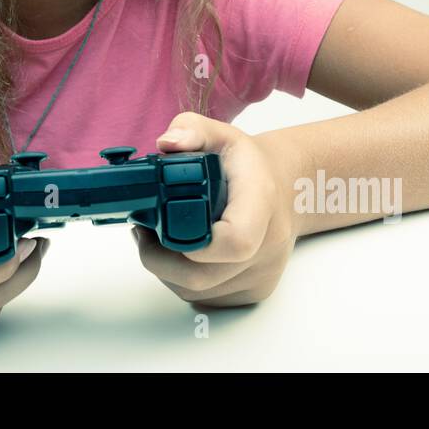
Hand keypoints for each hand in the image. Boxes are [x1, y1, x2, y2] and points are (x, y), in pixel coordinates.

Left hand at [133, 112, 299, 306]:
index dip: (194, 244)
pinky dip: (183, 282)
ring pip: (199, 291)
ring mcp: (263, 272)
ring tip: (156, 241)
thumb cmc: (246, 165)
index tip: (163, 227)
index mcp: (259, 201)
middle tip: (142, 233)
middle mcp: (268, 243)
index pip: (235, 240)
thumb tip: (166, 144)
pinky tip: (177, 256)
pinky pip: (208, 298)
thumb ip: (190, 130)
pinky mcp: (255, 290)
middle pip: (204, 276)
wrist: (286, 190)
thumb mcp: (220, 134)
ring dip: (167, 271)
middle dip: (160, 259)